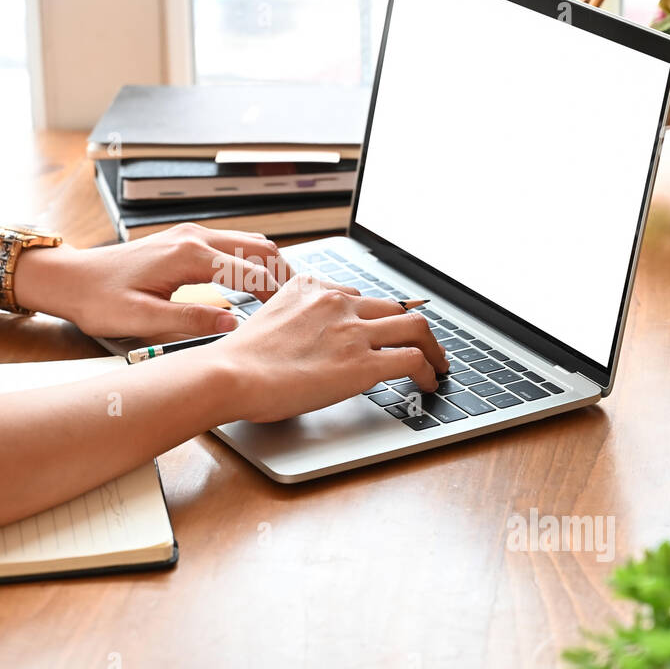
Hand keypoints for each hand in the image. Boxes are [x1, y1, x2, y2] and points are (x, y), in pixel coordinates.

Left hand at [16, 223, 292, 338]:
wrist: (70, 279)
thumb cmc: (98, 299)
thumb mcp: (141, 320)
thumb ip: (190, 320)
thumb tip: (232, 322)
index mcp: (188, 256)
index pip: (252, 270)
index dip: (277, 294)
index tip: (292, 316)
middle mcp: (194, 237)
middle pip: (260, 247)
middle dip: (284, 275)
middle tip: (299, 305)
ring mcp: (190, 235)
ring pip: (249, 241)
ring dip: (270, 265)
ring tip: (282, 297)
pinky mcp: (184, 240)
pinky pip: (232, 243)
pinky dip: (252, 260)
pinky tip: (254, 284)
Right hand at [194, 274, 448, 422]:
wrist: (231, 375)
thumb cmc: (240, 359)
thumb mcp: (270, 320)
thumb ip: (297, 320)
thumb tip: (313, 342)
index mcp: (312, 288)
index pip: (360, 297)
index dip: (378, 317)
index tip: (385, 328)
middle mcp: (336, 303)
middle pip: (394, 307)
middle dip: (414, 326)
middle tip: (424, 343)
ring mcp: (352, 331)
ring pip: (414, 327)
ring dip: (433, 347)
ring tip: (438, 363)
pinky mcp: (362, 363)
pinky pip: (411, 360)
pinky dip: (427, 370)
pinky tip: (428, 381)